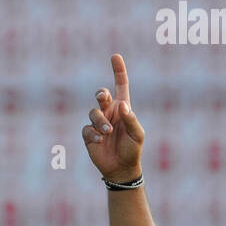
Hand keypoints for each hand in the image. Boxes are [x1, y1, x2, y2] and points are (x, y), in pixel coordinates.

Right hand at [82, 54, 144, 182]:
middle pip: (101, 95)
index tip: (115, 56)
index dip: (118, 71)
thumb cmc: (132, 149)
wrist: (121, 168)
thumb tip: (122, 105)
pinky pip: (87, 129)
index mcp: (123, 108)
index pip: (121, 85)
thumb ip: (131, 119)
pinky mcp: (89, 135)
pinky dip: (94, 134)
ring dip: (100, 121)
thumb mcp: (137, 134)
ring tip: (107, 132)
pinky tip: (100, 140)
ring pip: (93, 112)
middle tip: (103, 97)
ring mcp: (98, 123)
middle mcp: (110, 112)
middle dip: (101, 93)